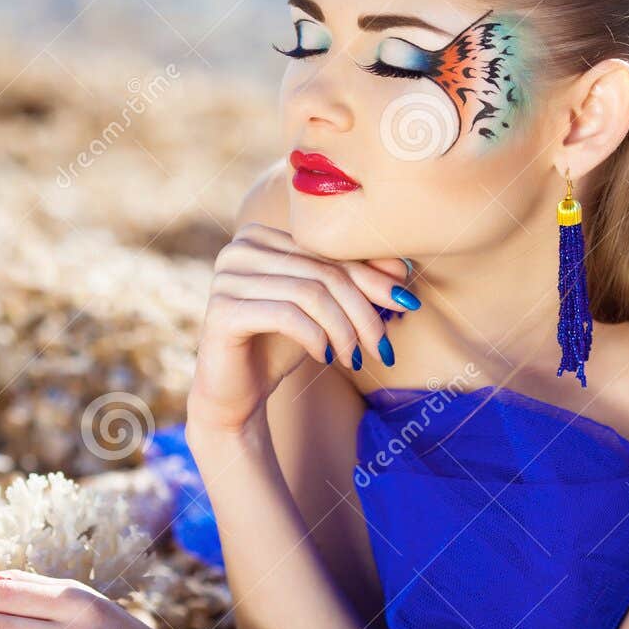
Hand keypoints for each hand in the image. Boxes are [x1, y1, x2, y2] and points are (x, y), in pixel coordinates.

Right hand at [186, 222, 415, 433]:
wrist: (236, 393)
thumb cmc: (279, 345)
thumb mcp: (323, 310)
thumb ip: (355, 282)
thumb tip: (402, 265)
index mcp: (261, 236)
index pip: (330, 252)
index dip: (372, 279)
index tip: (405, 305)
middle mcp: (239, 248)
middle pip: (323, 272)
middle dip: (362, 311)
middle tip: (383, 346)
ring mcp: (226, 278)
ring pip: (310, 294)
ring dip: (344, 330)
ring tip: (355, 358)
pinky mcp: (222, 311)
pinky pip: (286, 315)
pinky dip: (316, 337)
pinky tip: (325, 358)